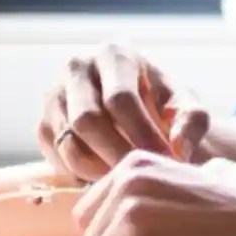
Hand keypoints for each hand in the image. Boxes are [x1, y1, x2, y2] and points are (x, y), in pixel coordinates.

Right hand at [37, 44, 209, 181]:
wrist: (140, 110)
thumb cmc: (163, 105)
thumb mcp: (185, 106)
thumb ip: (192, 122)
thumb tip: (179, 149)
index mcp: (114, 55)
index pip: (120, 98)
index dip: (142, 133)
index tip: (164, 160)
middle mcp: (78, 67)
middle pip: (87, 120)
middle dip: (117, 155)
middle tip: (141, 179)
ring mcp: (55, 95)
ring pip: (68, 142)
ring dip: (98, 170)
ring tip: (126, 181)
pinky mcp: (44, 124)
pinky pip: (55, 157)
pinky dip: (80, 175)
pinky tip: (106, 178)